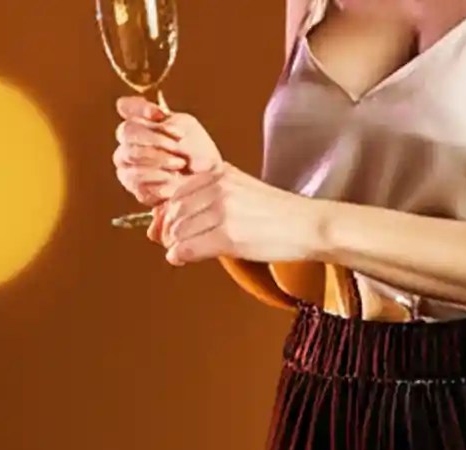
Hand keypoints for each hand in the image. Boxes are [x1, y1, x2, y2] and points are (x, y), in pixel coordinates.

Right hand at [113, 96, 221, 206]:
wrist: (205, 180)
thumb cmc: (195, 150)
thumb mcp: (186, 126)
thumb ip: (165, 117)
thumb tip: (145, 115)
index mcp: (142, 121)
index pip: (127, 106)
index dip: (141, 109)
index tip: (160, 115)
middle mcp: (129, 140)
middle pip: (126, 131)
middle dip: (155, 138)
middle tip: (177, 146)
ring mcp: (126, 161)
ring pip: (130, 153)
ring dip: (159, 158)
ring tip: (179, 163)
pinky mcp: (131, 183)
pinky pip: (134, 175)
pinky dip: (156, 175)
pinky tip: (171, 177)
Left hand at [149, 164, 325, 265]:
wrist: (309, 225)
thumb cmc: (277, 214)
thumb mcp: (239, 194)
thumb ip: (202, 202)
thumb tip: (155, 226)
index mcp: (219, 174)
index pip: (175, 195)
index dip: (167, 216)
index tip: (170, 230)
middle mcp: (218, 188)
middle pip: (173, 214)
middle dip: (169, 233)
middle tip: (175, 245)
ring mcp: (223, 211)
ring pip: (178, 232)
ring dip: (175, 246)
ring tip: (185, 252)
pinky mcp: (228, 236)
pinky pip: (188, 248)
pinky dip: (180, 256)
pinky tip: (183, 259)